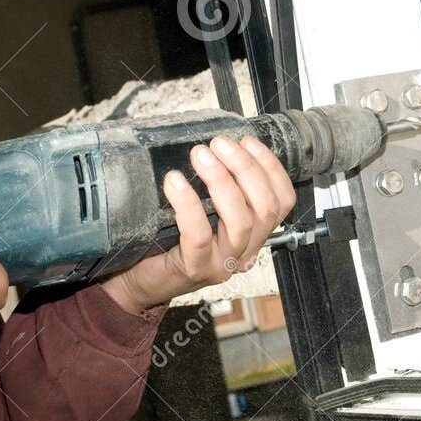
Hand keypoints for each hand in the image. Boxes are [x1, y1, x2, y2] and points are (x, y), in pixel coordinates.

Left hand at [101, 135, 296, 313]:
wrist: (138, 279)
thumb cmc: (168, 240)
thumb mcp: (202, 211)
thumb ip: (216, 187)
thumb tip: (215, 145)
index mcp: (253, 233)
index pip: (282, 201)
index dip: (271, 167)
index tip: (247, 141)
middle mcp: (245, 250)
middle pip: (265, 208)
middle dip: (245, 168)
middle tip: (219, 144)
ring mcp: (224, 263)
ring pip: (240, 221)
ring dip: (221, 181)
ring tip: (200, 155)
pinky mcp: (197, 269)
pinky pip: (200, 235)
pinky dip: (188, 204)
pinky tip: (175, 182)